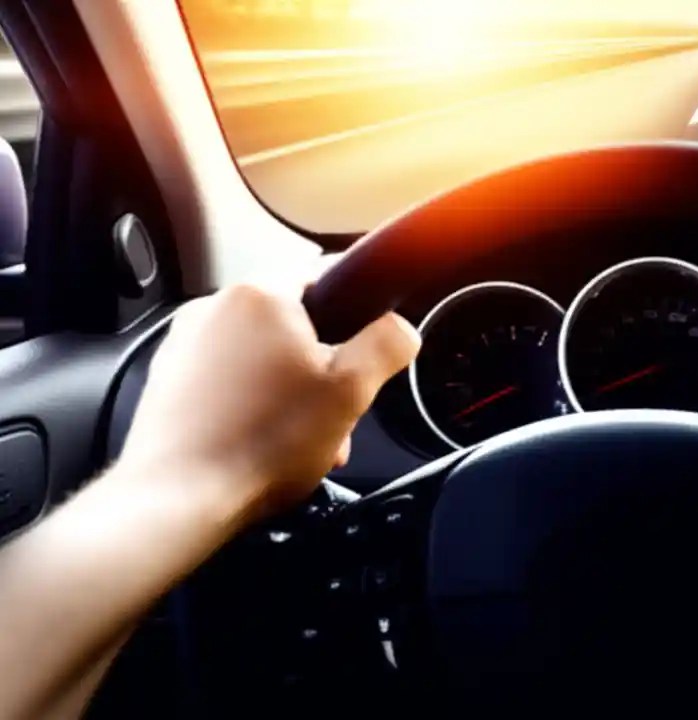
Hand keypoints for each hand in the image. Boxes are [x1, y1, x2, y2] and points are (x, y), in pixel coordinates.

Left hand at [119, 286, 419, 523]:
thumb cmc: (264, 441)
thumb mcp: (350, 390)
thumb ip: (387, 346)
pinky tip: (260, 445)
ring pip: (260, 358)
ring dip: (288, 393)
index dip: (354, 319)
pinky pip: (227, 383)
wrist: (180, 498)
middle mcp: (213, 306)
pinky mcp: (167, 382)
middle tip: (334, 417)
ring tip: (300, 442)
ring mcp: (183, 344)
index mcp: (260, 294)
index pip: (324, 278)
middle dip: (320, 371)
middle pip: (293, 327)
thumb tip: (402, 328)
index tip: (361, 362)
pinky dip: (250, 407)